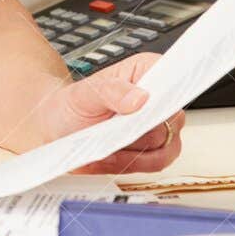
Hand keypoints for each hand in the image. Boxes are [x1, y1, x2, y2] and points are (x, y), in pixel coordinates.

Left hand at [35, 53, 184, 175]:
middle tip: (112, 133)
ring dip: (131, 153)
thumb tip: (140, 98)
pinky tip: (106, 158)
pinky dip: (127, 164)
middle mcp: (160, 99)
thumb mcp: (83, 94)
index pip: (175, 79)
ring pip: (164, 147)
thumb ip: (110, 91)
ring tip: (104, 149)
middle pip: (169, 121)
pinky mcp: (155, 151)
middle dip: (138, 132)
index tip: (153, 109)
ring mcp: (161, 127)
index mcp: (148, 71)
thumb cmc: (73, 106)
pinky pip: (153, 164)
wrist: (59, 128)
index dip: (169, 95)